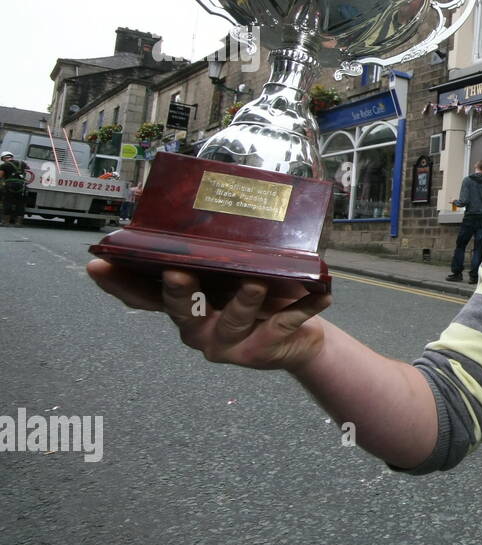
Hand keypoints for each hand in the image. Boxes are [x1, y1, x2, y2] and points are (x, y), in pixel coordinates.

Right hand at [87, 260, 331, 371]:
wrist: (300, 333)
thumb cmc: (257, 291)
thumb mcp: (229, 265)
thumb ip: (201, 239)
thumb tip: (150, 193)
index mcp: (185, 302)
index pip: (141, 296)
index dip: (117, 283)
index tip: (97, 263)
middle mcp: (197, 326)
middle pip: (180, 310)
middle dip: (178, 292)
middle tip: (178, 273)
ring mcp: (227, 343)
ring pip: (232, 320)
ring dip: (244, 302)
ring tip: (258, 282)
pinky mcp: (262, 351)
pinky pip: (284, 326)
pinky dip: (304, 309)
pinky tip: (322, 295)